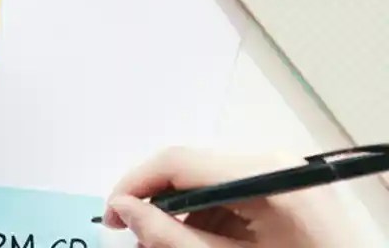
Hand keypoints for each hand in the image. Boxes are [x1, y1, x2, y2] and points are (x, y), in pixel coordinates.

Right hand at [103, 147, 363, 247]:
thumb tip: (126, 210)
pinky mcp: (287, 191)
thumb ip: (172, 238)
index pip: (178, 161)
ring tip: (173, 246)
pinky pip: (230, 196)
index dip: (134, 185)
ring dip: (182, 218)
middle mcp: (275, 164)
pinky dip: (208, 221)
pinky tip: (203, 244)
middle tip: (136, 238)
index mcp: (265, 176)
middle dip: (157, 206)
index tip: (111, 214)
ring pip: (205, 185)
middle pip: (190, 171)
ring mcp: (283, 175)